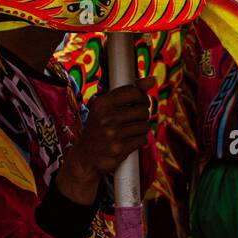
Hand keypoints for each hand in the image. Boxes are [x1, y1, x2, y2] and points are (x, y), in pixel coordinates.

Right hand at [55, 76, 155, 204]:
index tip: (141, 102)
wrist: (84, 158)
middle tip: (134, 120)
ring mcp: (113, 133)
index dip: (142, 97)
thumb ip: (128, 92)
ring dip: (141, 129)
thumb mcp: (106, 108)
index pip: (134, 92)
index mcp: (102, 103)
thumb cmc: (98, 129)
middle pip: (143, 110)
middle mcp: (106, 117)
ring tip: (130, 132)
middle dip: (143, 115)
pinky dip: (139, 141)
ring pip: (145, 125)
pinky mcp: (119, 148)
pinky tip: (129, 141)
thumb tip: (152, 79)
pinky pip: (143, 139)